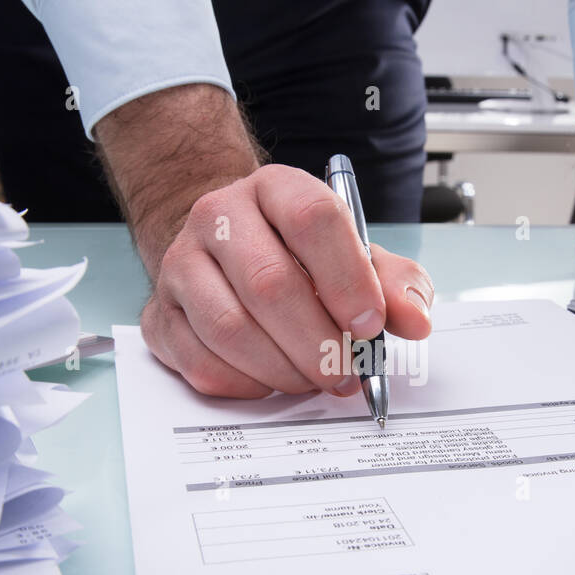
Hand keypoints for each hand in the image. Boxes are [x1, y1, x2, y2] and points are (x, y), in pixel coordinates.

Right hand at [140, 164, 433, 397]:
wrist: (227, 255)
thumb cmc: (300, 259)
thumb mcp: (356, 257)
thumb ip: (395, 285)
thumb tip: (415, 321)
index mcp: (275, 189)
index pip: (313, 219)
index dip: (348, 279)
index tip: (371, 327)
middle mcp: (219, 217)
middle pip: (269, 283)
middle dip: (319, 343)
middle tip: (347, 374)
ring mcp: (181, 265)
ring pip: (231, 329)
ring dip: (283, 370)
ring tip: (314, 380)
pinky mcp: (160, 314)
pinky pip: (201, 362)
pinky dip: (246, 385)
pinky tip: (271, 380)